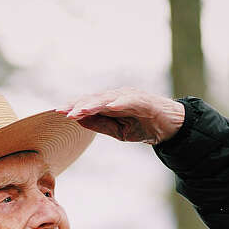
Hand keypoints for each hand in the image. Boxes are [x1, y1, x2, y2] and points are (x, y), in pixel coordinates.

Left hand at [56, 87, 184, 144]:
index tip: (58, 112)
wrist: (170, 128)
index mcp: (110, 103)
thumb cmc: (143, 126)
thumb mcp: (117, 131)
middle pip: (94, 99)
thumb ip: (99, 125)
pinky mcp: (145, 101)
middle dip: (78, 105)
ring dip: (93, 104)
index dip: (74, 107)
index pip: (88, 104)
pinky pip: (131, 100)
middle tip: (63, 111)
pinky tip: (109, 106)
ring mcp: (131, 97)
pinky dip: (120, 102)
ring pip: (108, 99)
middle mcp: (118, 97)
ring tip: (79, 111)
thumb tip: (78, 121)